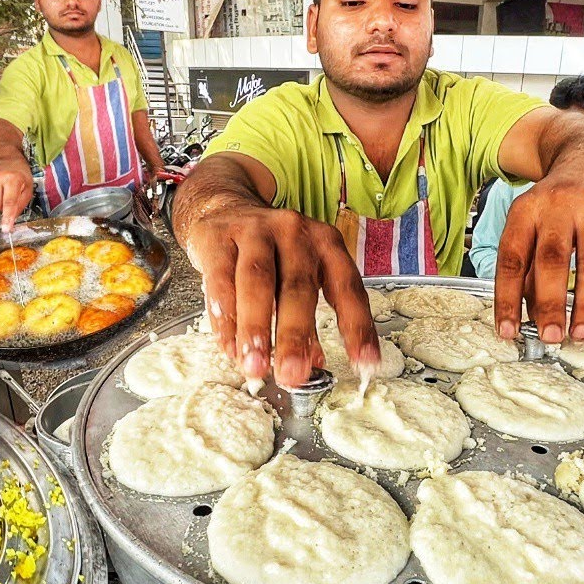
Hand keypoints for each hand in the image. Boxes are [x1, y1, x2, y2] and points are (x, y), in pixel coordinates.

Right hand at [0, 161, 33, 231]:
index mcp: (13, 179)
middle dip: (0, 208)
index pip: (9, 202)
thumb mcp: (27, 191)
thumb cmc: (20, 178)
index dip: (7, 217)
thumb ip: (19, 206)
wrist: (9, 162)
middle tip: (6, 202)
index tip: (6, 228)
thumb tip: (11, 221)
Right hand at [186, 206, 379, 387]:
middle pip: (298, 287)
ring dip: (256, 328)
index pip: (348, 287)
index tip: (364, 362)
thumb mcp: (297, 275)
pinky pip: (220, 281)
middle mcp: (295, 232)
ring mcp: (255, 231)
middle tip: (293, 374)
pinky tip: (229, 347)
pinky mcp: (218, 238)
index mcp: (325, 243)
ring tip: (255, 366)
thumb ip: (308, 318)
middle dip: (295, 335)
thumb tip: (315, 362)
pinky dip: (224, 319)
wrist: (223, 208)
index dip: (358, 326)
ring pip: (257, 282)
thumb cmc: (269, 251)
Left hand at [493, 165, 583, 343]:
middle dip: (550, 304)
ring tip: (580, 332)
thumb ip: (528, 260)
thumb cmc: (560, 196)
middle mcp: (558, 205)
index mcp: (527, 209)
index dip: (507, 298)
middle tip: (549, 336)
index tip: (507, 329)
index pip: (512, 259)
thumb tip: (525, 310)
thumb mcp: (533, 218)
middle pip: (551, 261)